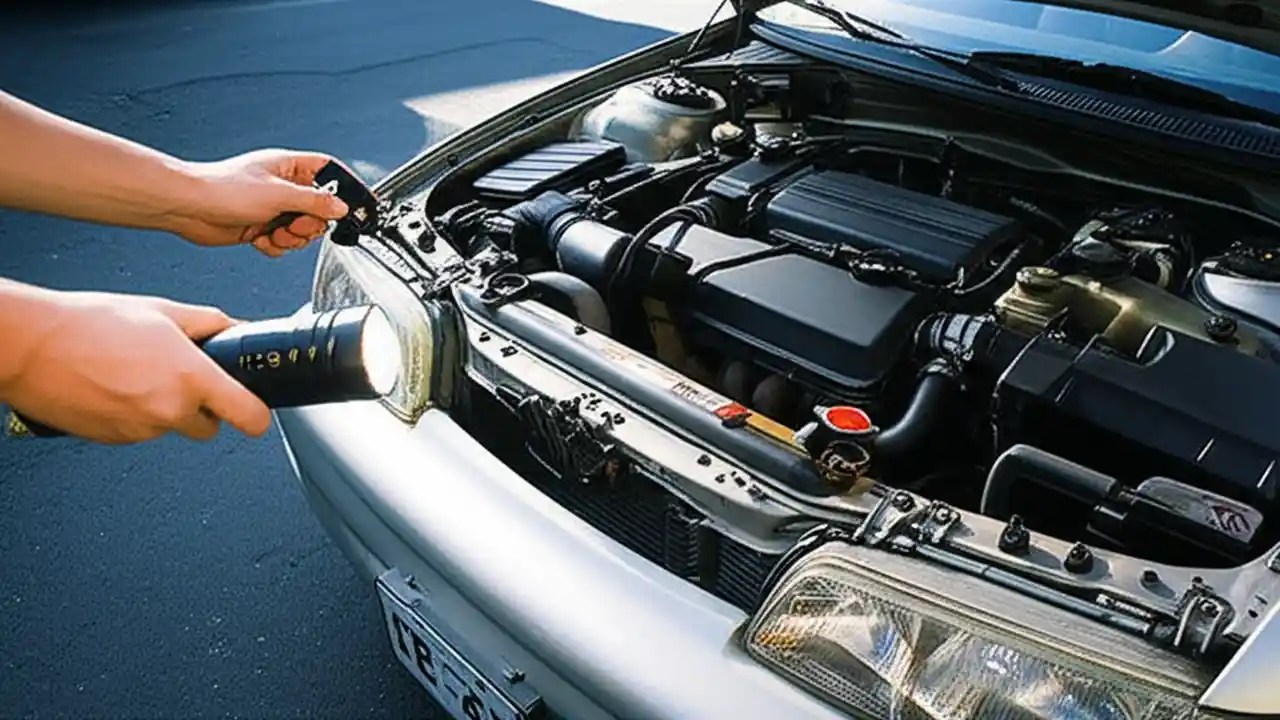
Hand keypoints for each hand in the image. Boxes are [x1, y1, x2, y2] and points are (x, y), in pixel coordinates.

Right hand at [1, 291, 270, 443]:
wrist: (32, 346)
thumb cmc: (90, 323)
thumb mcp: (163, 311)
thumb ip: (209, 323)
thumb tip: (236, 330)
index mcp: (191, 378)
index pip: (250, 417)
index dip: (257, 415)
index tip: (256, 410)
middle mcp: (170, 410)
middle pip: (210, 426)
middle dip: (202, 406)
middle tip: (179, 377)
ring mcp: (142, 430)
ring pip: (172, 426)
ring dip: (166, 409)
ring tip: (137, 373)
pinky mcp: (116, 440)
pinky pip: (142, 431)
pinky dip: (137, 415)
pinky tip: (117, 386)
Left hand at [172, 150, 350, 256]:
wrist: (190, 208)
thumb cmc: (223, 189)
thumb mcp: (280, 194)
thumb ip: (315, 202)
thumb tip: (341, 207)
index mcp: (289, 167)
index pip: (328, 171)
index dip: (344, 186)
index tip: (353, 204)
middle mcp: (283, 186)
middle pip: (319, 208)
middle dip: (310, 224)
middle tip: (296, 225)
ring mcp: (272, 207)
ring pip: (302, 229)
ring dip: (292, 238)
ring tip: (275, 233)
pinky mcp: (261, 226)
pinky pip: (283, 242)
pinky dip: (275, 246)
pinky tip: (261, 239)